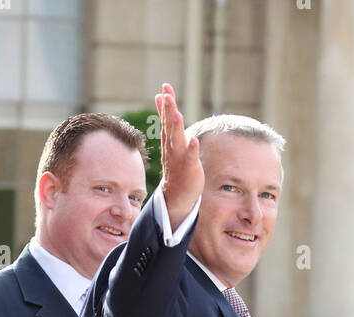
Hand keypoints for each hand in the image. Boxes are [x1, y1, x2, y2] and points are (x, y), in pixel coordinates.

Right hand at [155, 82, 203, 227]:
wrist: (177, 192)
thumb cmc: (176, 163)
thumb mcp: (170, 139)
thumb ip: (166, 119)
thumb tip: (160, 97)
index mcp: (169, 139)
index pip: (166, 118)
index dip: (166, 103)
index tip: (165, 87)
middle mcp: (172, 146)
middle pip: (170, 125)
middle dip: (168, 111)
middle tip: (167, 95)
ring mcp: (180, 156)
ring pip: (177, 139)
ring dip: (177, 127)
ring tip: (178, 114)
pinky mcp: (189, 167)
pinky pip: (190, 157)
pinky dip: (191, 149)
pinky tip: (193, 141)